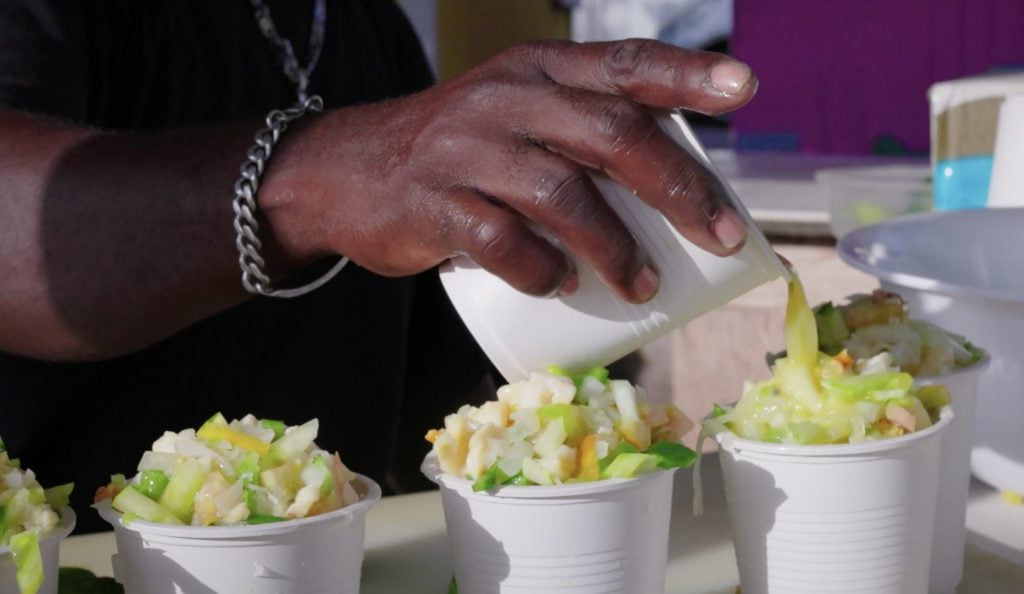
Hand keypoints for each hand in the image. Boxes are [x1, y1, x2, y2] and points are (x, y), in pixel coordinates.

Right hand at [262, 39, 757, 302]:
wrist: (345, 170)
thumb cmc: (458, 153)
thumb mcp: (515, 117)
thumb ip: (577, 135)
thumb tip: (674, 197)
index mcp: (536, 70)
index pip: (623, 62)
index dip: (686, 74)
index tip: (745, 91)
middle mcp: (506, 99)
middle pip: (609, 133)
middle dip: (676, 186)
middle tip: (718, 235)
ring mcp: (466, 150)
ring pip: (560, 193)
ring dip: (614, 245)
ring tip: (642, 286)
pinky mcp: (432, 204)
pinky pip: (499, 241)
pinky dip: (540, 269)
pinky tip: (560, 284)